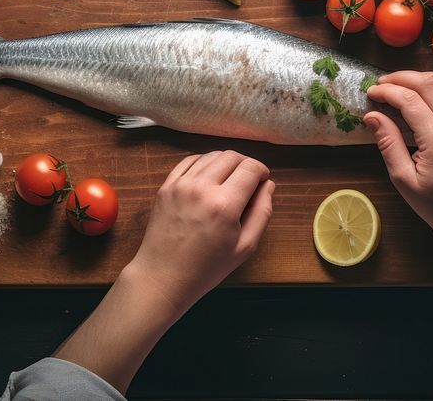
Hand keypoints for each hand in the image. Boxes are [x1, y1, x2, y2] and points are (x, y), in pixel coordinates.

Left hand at [126, 151, 274, 314]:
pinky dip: (204, 163)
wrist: (163, 276)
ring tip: (229, 180)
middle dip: (245, 164)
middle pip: (231, 156)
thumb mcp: (245, 247)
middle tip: (249, 181)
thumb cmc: (207, 267)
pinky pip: (189, 161)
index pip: (250, 168)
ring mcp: (180, 184)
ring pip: (210, 155)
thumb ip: (262, 212)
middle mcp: (202, 188)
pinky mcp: (166, 186)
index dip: (262, 171)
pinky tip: (209, 177)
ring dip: (225, 162)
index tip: (263, 182)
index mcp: (224, 205)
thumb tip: (268, 185)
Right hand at [364, 71, 432, 250]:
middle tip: (382, 83)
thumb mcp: (402, 178)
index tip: (371, 93)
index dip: (387, 92)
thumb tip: (371, 115)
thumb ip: (388, 142)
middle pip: (431, 84)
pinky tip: (421, 99)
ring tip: (400, 85)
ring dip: (422, 78)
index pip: (411, 101)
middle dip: (403, 77)